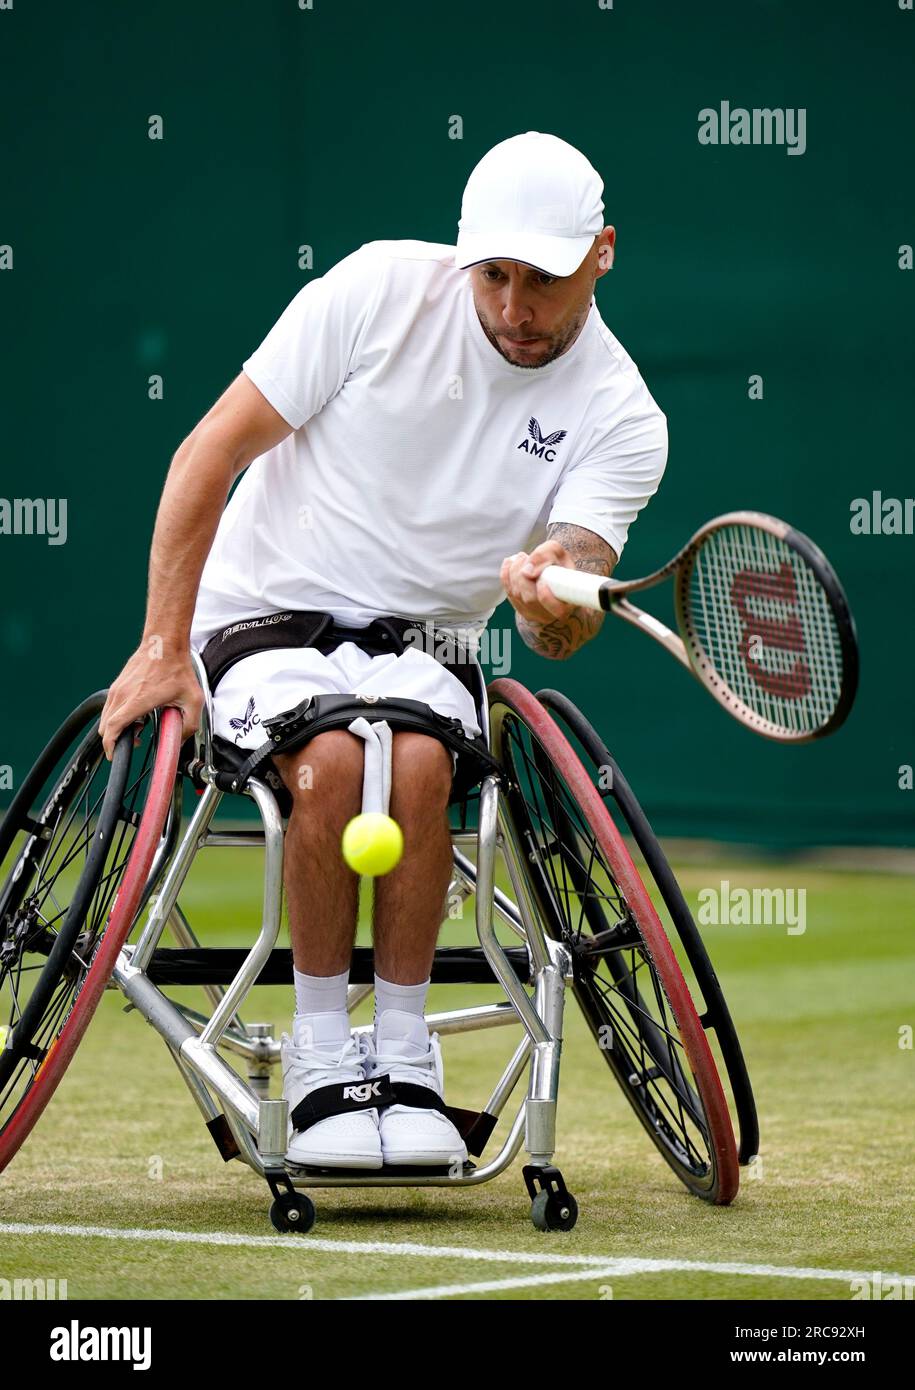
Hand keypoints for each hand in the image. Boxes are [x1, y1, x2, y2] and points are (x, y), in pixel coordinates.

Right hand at [99, 642, 202, 759]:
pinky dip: (117, 716)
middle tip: (134, 742)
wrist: (164, 644)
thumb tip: (181, 739)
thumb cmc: (176, 668)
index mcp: (137, 701)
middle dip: (116, 740)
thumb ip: (189, 725)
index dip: (111, 746)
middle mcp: (122, 695)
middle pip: (105, 727)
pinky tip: (136, 715)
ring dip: (116, 728)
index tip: (115, 755)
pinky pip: (110, 707)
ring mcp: (117, 689)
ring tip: (138, 727)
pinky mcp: (117, 685)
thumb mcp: (193, 700)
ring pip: (106, 717)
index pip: (113, 728)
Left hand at [500, 541, 578, 624]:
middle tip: (525, 556)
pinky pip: (509, 593)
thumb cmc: (558, 563)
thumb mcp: (557, 552)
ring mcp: (535, 614)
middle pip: (530, 599)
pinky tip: (511, 562)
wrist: (553, 572)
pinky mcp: (522, 610)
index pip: (558, 610)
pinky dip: (506, 575)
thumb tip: (527, 571)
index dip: (546, 597)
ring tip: (521, 557)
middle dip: (523, 575)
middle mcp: (551, 614)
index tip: (542, 580)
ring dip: (514, 572)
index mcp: (568, 604)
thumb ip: (545, 555)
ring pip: (517, 595)